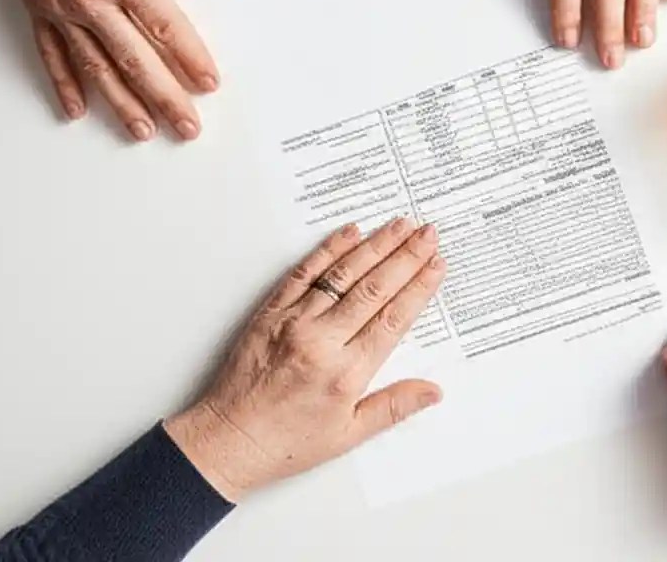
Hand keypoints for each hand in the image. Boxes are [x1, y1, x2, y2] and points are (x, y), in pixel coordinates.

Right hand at [0, 0, 231, 141]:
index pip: (165, 25)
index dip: (191, 57)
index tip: (209, 82)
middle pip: (135, 59)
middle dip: (166, 97)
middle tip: (188, 126)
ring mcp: (59, 5)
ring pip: (96, 67)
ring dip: (122, 104)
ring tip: (145, 131)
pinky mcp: (37, 6)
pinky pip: (51, 54)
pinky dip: (65, 85)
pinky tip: (79, 110)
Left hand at [165, 219, 446, 500]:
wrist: (229, 439)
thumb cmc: (286, 442)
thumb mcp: (348, 435)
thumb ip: (393, 407)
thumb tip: (433, 391)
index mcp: (346, 373)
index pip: (393, 318)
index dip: (419, 288)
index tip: (437, 265)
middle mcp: (322, 341)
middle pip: (374, 288)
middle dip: (406, 257)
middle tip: (428, 234)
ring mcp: (294, 321)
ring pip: (343, 274)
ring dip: (375, 245)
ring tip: (399, 225)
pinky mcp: (270, 312)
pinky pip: (304, 273)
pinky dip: (329, 250)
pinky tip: (350, 233)